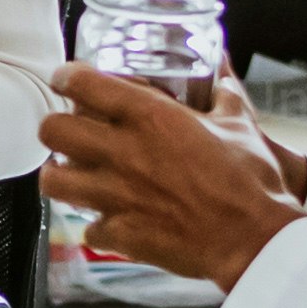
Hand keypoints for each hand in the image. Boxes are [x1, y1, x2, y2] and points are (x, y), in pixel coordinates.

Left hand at [42, 63, 303, 294]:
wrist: (254, 239)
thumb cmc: (250, 182)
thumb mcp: (239, 124)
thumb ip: (224, 92)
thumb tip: (222, 68)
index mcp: (151, 117)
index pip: (83, 83)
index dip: (66, 77)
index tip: (67, 80)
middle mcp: (124, 153)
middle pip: (52, 130)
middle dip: (55, 127)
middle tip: (69, 131)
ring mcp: (117, 196)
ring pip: (53, 181)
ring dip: (61, 176)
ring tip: (74, 175)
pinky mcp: (121, 234)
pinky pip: (87, 228)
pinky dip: (96, 226)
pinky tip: (111, 220)